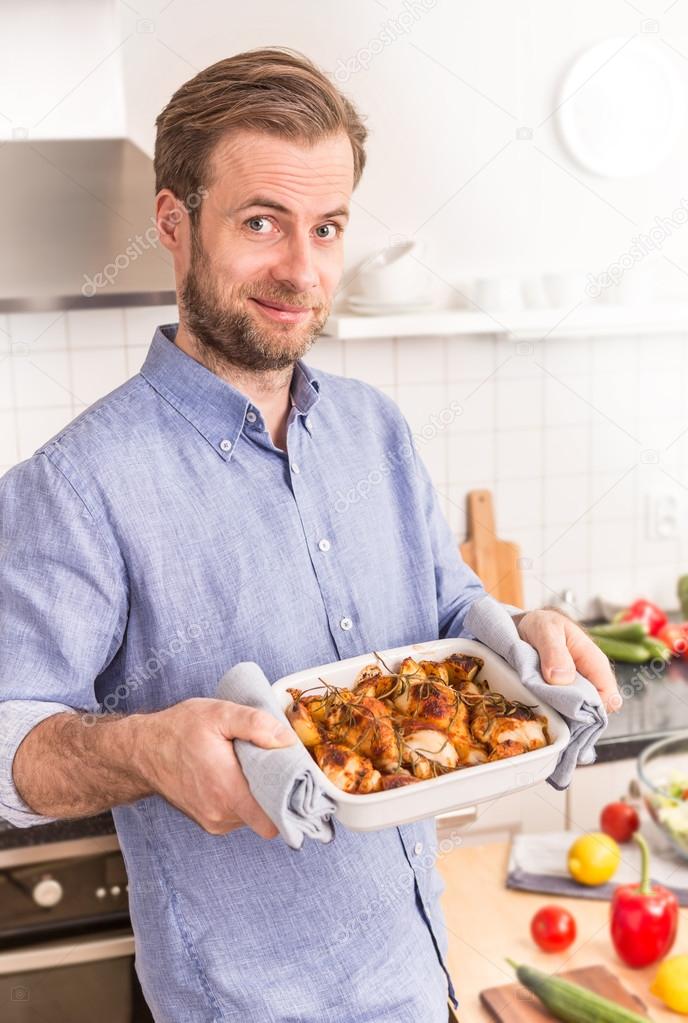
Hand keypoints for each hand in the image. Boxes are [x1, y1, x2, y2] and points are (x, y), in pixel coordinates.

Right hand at [132, 698, 296, 837]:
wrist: (141, 750)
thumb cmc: (178, 730)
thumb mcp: (218, 714)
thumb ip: (255, 724)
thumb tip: (286, 739)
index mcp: (227, 791)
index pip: (274, 822)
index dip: (291, 807)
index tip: (298, 785)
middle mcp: (221, 814)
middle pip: (266, 816)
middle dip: (276, 794)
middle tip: (277, 766)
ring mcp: (213, 821)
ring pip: (252, 816)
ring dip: (258, 795)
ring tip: (252, 767)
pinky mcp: (207, 821)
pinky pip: (237, 815)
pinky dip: (243, 798)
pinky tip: (238, 775)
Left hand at [514, 608, 621, 712]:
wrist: (525, 626)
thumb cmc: (542, 625)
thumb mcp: (546, 630)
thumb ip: (554, 651)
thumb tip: (562, 678)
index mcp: (595, 664)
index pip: (608, 698)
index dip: (591, 709)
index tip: (565, 708)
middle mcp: (589, 682)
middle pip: (592, 713)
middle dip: (571, 716)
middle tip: (545, 707)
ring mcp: (575, 692)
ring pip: (576, 717)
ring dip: (558, 716)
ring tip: (537, 707)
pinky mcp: (561, 698)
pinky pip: (561, 714)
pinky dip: (550, 714)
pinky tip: (535, 709)